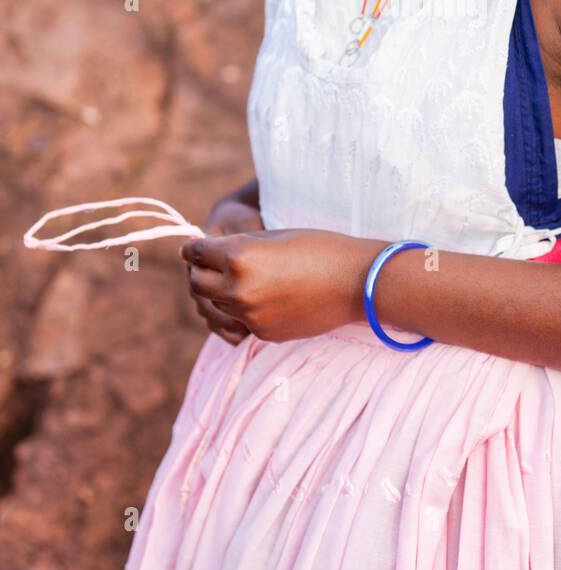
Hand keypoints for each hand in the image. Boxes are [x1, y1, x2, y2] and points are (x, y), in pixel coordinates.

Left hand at [179, 229, 366, 344]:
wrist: (356, 282)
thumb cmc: (318, 247)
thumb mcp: (272, 235)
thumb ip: (237, 245)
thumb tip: (209, 251)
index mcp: (237, 256)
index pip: (196, 252)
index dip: (194, 247)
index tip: (195, 247)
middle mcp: (236, 288)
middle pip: (197, 284)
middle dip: (201, 272)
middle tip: (211, 264)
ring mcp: (249, 315)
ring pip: (218, 305)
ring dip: (223, 292)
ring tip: (246, 279)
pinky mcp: (262, 334)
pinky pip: (242, 320)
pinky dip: (247, 309)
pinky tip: (269, 296)